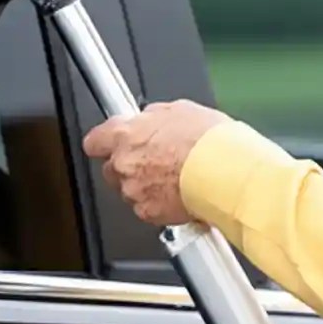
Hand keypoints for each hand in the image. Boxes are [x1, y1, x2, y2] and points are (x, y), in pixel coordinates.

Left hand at [82, 100, 231, 225]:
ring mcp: (134, 190)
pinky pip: (147, 209)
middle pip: (111, 168)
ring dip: (145, 185)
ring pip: (130, 190)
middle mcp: (124, 164)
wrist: (227, 172)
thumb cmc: (209, 140)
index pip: (95, 141)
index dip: (105, 143)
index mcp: (126, 134)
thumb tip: (150, 118)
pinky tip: (180, 193)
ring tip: (174, 177)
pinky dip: (160, 204)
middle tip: (155, 160)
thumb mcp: (180, 110)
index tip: (112, 143)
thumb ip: (155, 116)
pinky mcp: (149, 213)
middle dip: (129, 165)